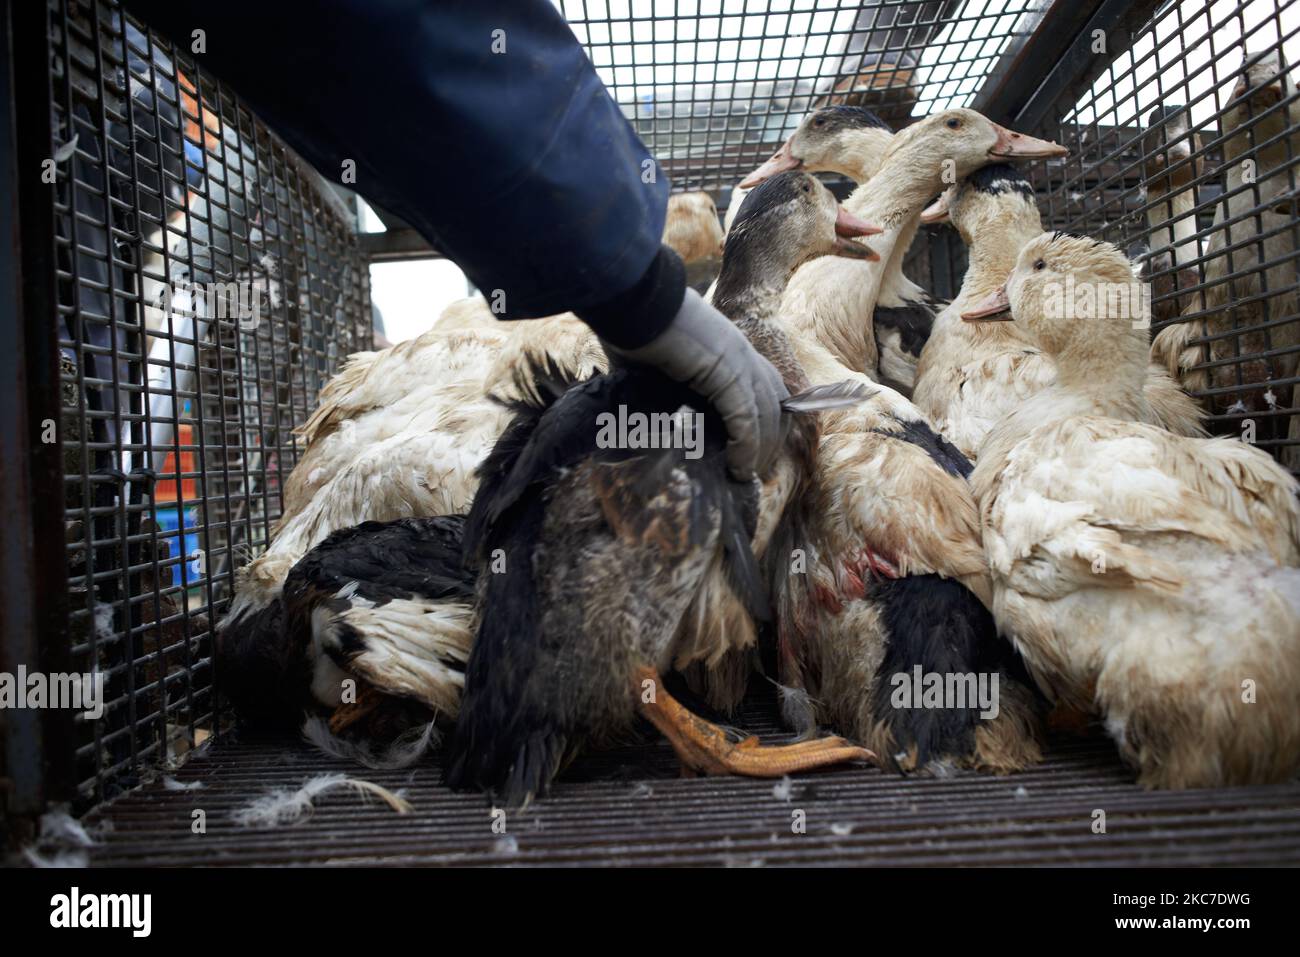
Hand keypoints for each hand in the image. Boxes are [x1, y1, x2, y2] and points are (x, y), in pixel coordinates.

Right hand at [605, 289, 788, 479]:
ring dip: (759, 451)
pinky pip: (745, 420)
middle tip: (751, 470)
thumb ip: (661, 388)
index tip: (749, 449)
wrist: (629, 299)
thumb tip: (646, 416)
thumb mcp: (651, 365)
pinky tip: (738, 469)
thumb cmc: (630, 326)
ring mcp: (738, 360)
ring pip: (766, 415)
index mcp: (728, 347)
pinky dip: (746, 449)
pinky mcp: (727, 372)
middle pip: (775, 403)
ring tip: (744, 475)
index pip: (764, 387)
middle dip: (769, 440)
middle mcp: (741, 352)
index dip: (764, 420)